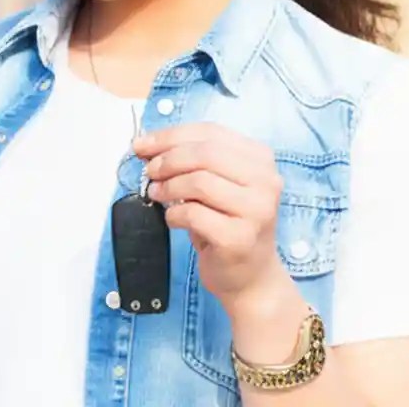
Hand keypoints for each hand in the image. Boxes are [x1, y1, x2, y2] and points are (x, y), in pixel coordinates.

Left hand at [135, 123, 288, 310]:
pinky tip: (174, 219)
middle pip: (205, 154)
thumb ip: (191, 161)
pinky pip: (193, 214)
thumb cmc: (228, 225)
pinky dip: (174, 214)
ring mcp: (256, 210)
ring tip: (157, 195)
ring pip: (199, 182)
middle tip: (149, 172)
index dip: (170, 136)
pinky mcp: (239, 238)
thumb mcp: (216, 184)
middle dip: (168, 160)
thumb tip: (147, 146)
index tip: (142, 144)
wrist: (251, 277)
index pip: (210, 132)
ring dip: (168, 186)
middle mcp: (266, 182)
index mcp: (260, 159)